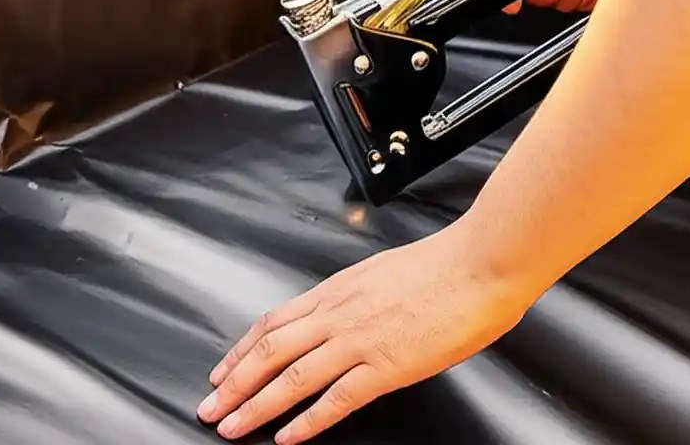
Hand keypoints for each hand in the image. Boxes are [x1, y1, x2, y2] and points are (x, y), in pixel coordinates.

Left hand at [196, 228, 536, 443]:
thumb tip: (342, 311)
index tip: (221, 371)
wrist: (480, 263)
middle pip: (269, 351)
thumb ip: (355, 295)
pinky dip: (307, 420)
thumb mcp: (381, 272)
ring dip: (256, 405)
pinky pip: (336, 398)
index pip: (272, 322)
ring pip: (291, 376)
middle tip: (209, 408)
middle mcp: (337, 315)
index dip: (240, 351)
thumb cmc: (442, 265)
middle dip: (233, 383)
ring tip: (231, 426)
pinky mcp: (386, 365)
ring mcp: (359, 340)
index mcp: (335, 291)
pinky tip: (287, 437)